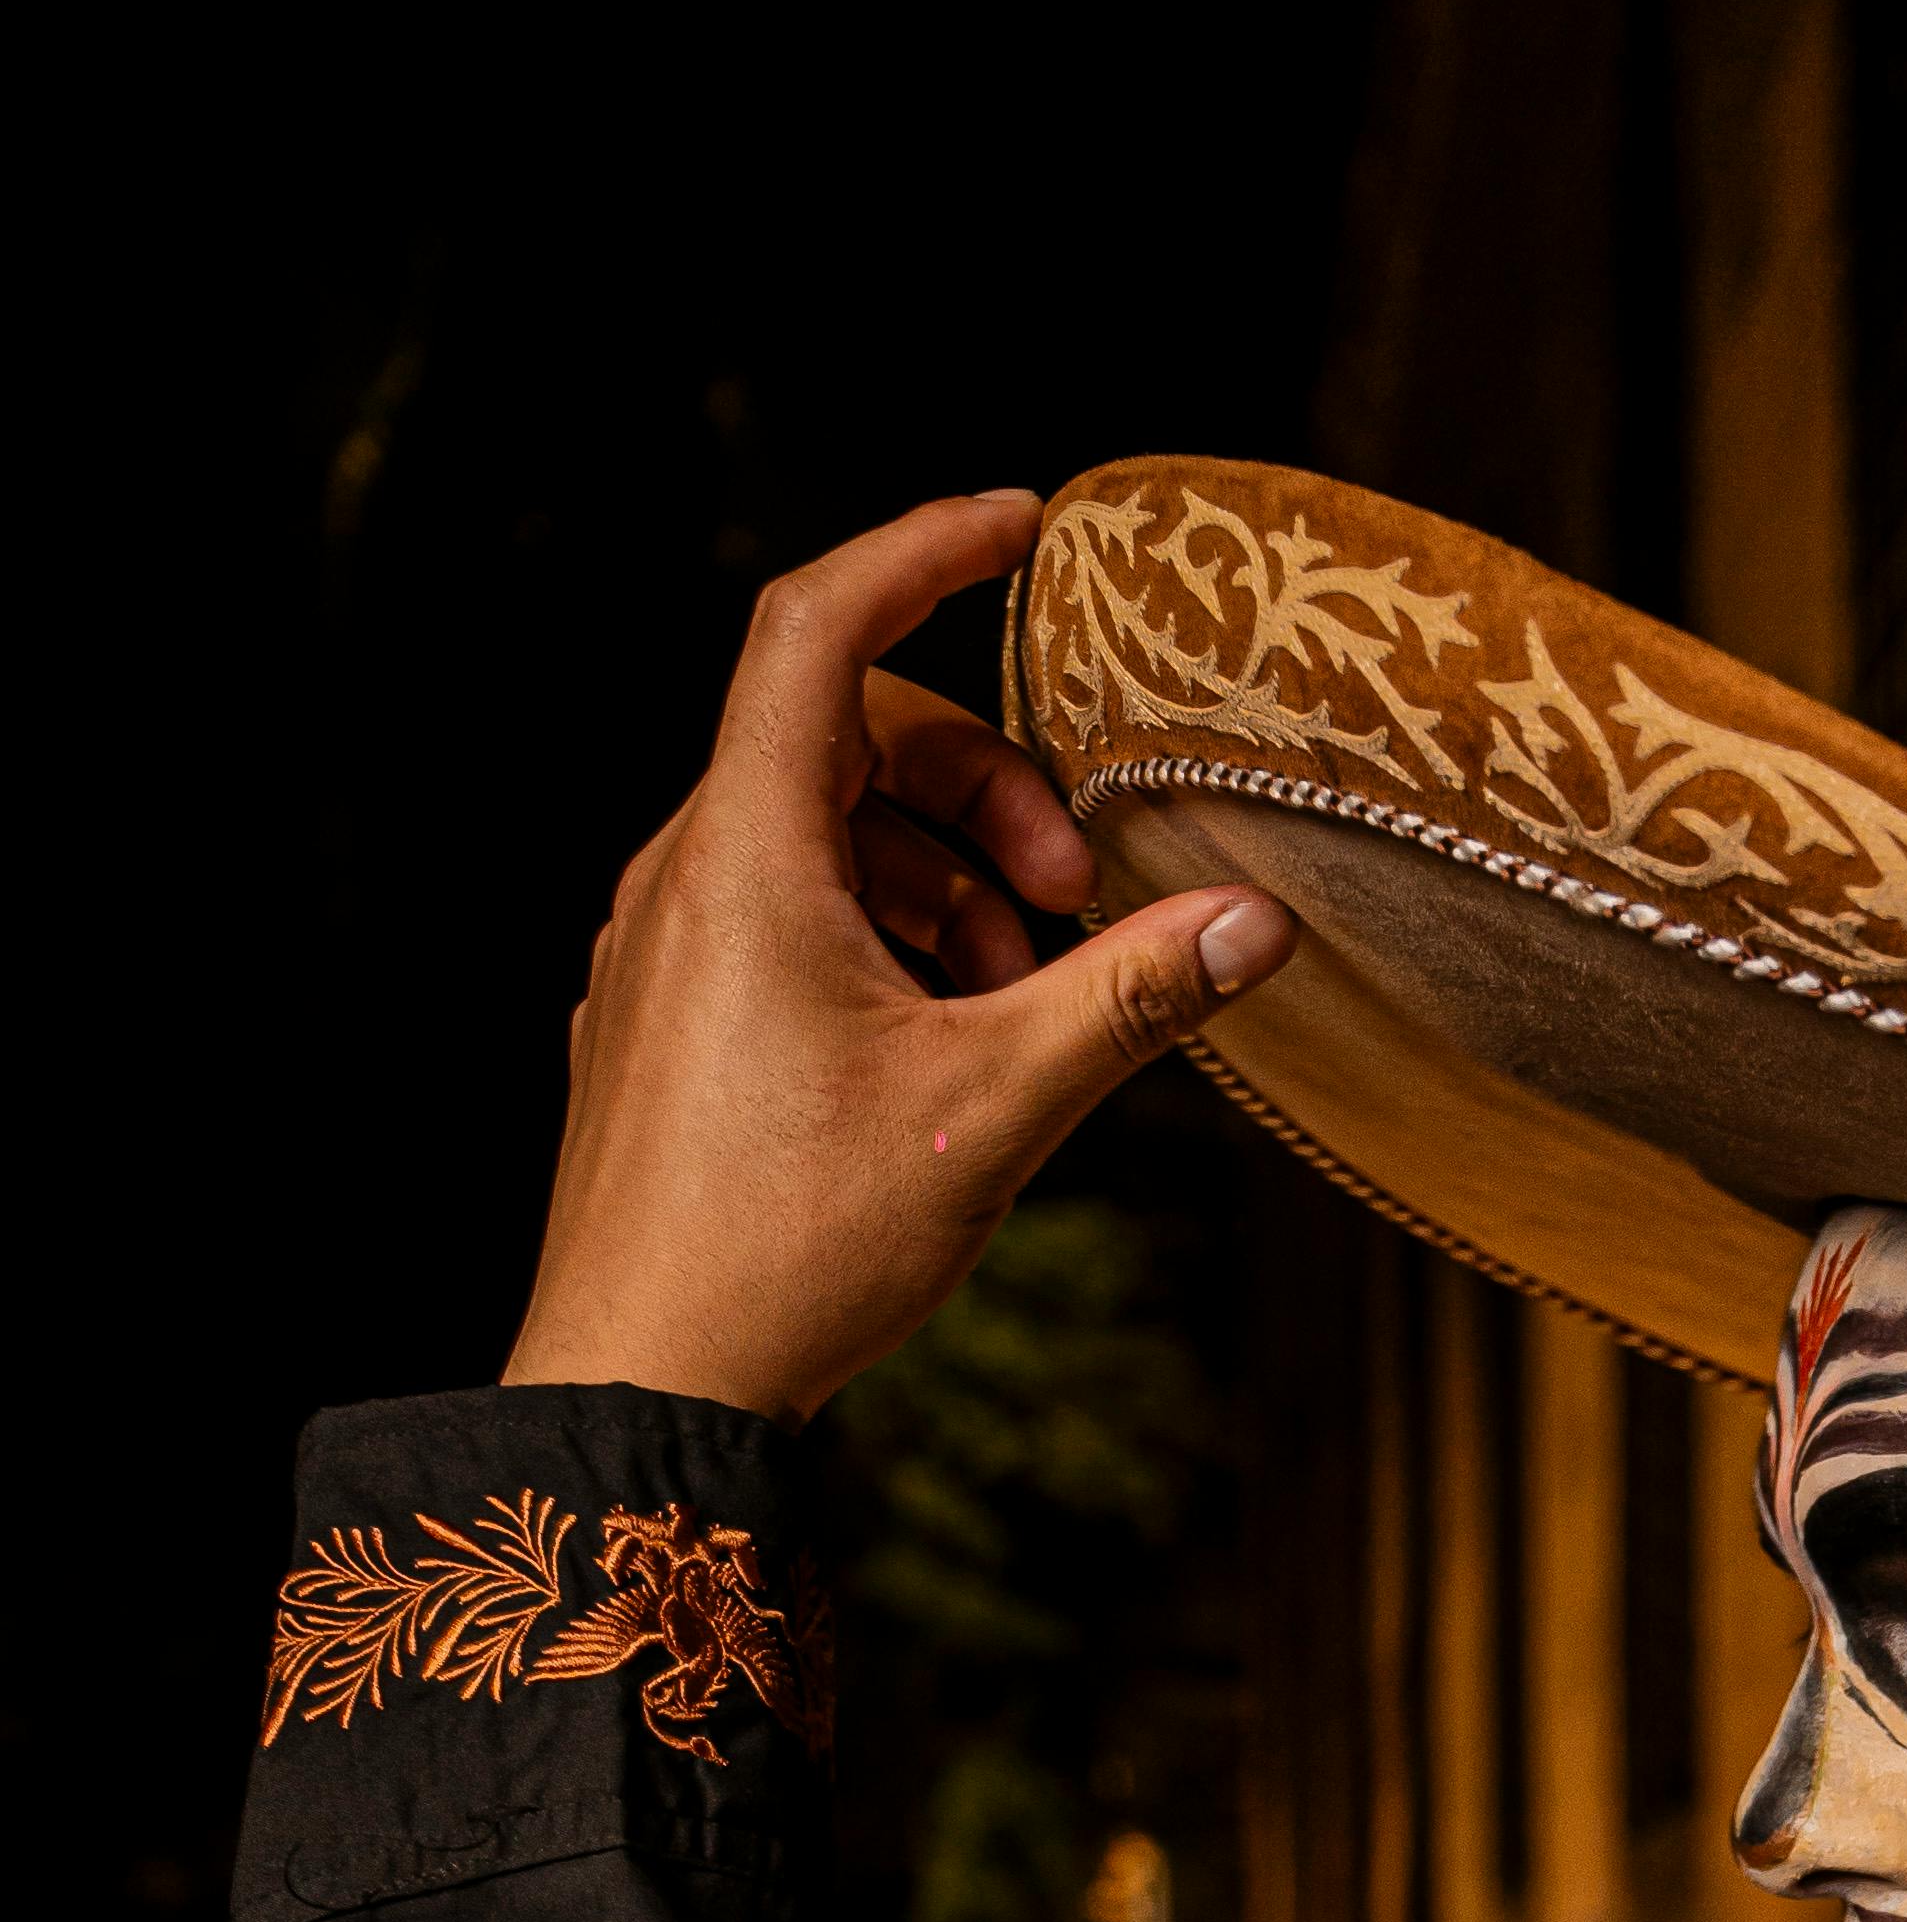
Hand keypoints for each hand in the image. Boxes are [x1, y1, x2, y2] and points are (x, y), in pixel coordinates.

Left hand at [502, 484, 1291, 1417]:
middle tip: (1078, 901)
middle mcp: (680, 880)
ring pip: (815, 839)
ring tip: (1015, 998)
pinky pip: (774, 918)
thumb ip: (1127, 999)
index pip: (819, 626)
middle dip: (983, 790)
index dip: (923, 548)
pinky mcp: (653, 1027)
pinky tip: (939, 1047)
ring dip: (940, 879)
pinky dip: (876, 936)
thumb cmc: (792, 1246)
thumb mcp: (993, 1110)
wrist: (637, 1392)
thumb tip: (1254, 923)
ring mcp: (655, 954)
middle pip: (843, 739)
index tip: (1020, 528)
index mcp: (744, 858)